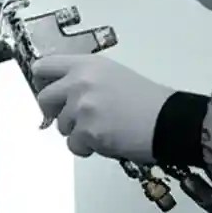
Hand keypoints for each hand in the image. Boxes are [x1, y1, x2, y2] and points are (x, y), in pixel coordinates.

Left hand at [30, 54, 174, 162]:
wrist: (169, 120)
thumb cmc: (146, 99)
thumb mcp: (112, 75)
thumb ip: (84, 79)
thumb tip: (62, 93)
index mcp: (86, 65)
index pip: (44, 66)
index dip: (42, 81)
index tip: (49, 91)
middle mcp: (80, 82)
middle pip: (43, 99)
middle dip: (53, 112)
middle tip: (72, 118)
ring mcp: (82, 107)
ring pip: (60, 126)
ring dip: (76, 132)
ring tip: (103, 128)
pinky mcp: (88, 131)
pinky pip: (74, 145)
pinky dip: (87, 147)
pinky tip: (107, 140)